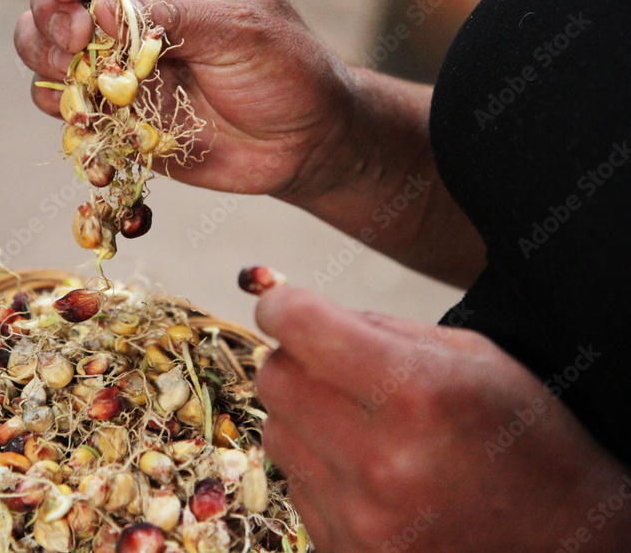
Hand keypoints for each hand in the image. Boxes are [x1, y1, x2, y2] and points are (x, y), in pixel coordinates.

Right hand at [14, 0, 360, 199]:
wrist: (303, 144)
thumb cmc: (287, 71)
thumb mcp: (241, 32)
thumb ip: (174, 18)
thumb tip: (102, 9)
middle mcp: (134, 9)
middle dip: (48, 11)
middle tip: (74, 43)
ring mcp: (120, 61)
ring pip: (45, 44)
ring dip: (42, 56)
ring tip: (75, 77)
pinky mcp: (117, 109)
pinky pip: (65, 102)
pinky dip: (61, 108)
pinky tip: (84, 115)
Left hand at [254, 286, 630, 550]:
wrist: (559, 544)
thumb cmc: (521, 442)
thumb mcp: (471, 357)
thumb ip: (376, 327)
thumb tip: (295, 308)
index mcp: (414, 392)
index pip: (299, 327)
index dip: (283, 305)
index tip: (284, 305)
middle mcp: (380, 458)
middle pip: (274, 378)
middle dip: (293, 359)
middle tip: (330, 366)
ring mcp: (360, 514)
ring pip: (276, 431)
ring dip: (303, 416)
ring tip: (360, 425)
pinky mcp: (346, 550)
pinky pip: (295, 484)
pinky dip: (318, 467)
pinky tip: (367, 472)